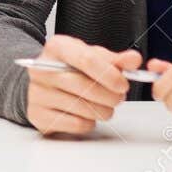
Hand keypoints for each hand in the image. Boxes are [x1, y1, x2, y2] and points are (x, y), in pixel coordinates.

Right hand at [26, 35, 140, 135]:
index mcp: (57, 47)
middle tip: (118, 97)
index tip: (123, 84)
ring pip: (84, 109)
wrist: (43, 83)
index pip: (87, 60)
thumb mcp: (91, 56)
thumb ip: (115, 59)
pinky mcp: (39, 115)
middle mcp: (42, 69)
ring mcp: (37, 93)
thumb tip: (134, 60)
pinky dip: (89, 122)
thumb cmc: (70, 67)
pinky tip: (86, 113)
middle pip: (86, 87)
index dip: (110, 75)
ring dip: (103, 111)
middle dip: (111, 96)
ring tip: (103, 105)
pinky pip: (76, 124)